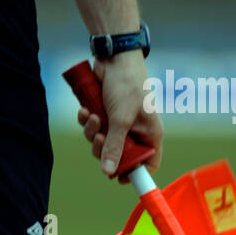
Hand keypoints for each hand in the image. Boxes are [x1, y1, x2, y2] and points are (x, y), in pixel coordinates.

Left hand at [77, 54, 162, 179]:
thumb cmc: (127, 84)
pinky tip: (85, 110)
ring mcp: (119, 123)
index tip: (118, 177)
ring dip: (93, 133)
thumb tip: (108, 172)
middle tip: (101, 137)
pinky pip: (93, 129)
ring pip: (102, 144)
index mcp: (150, 133)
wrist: (113, 57)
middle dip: (104, 149)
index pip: (148, 163)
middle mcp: (136, 131)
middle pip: (119, 157)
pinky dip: (87, 122)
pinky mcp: (105, 115)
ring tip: (92, 117)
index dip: (134, 173)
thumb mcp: (120, 119)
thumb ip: (114, 146)